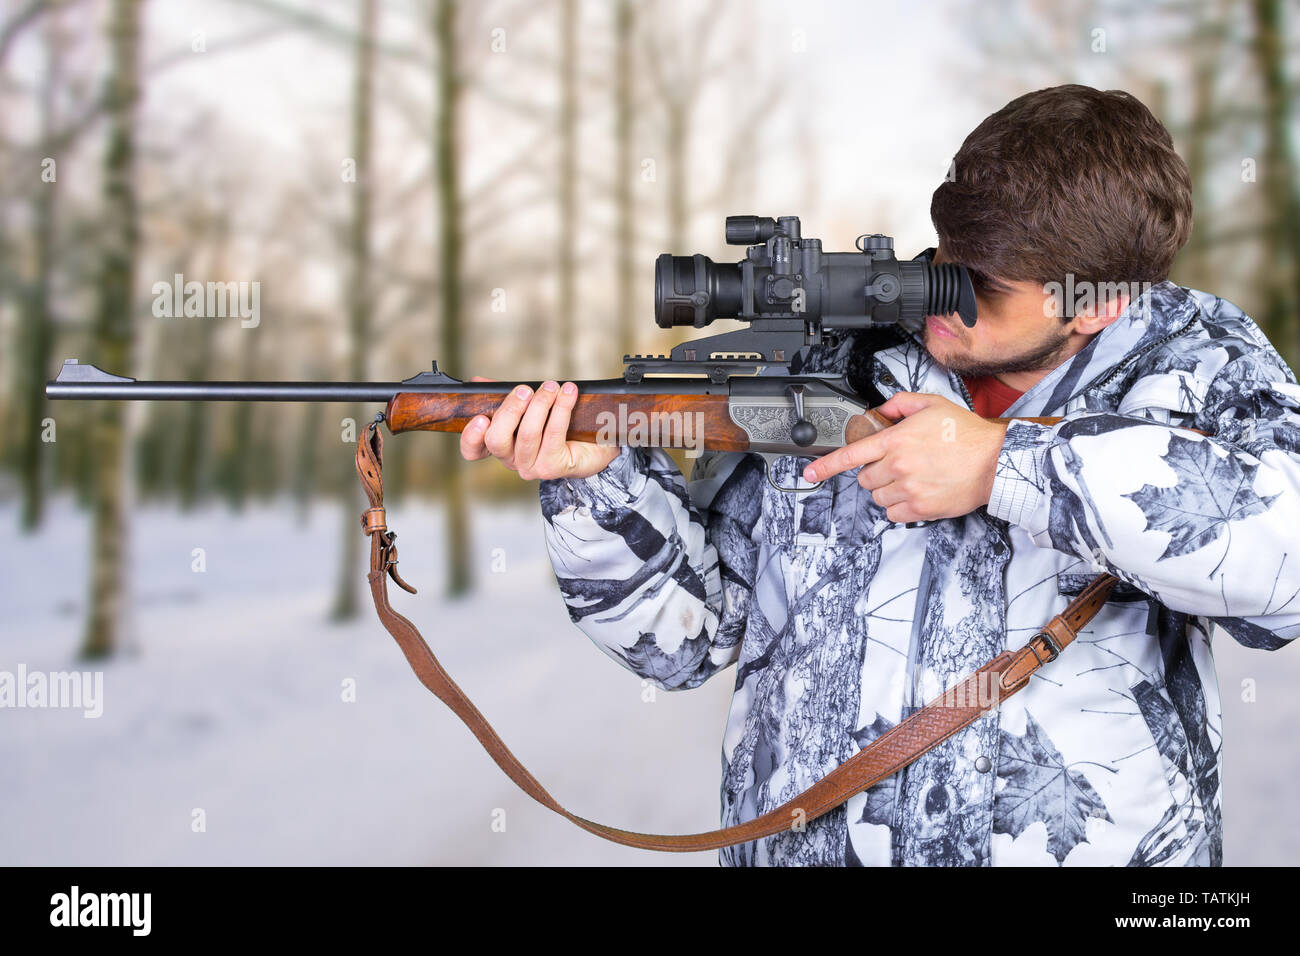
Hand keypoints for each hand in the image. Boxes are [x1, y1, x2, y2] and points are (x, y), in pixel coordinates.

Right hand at [458, 377, 621, 479]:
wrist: (597, 442)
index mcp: (501, 446)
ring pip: (527, 434)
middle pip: (497, 439)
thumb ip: (505, 396)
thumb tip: (479, 381)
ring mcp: (532, 467)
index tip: (481, 417)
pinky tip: (568, 393)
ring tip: (552, 387)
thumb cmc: (560, 424)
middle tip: (525, 390)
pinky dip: (561, 408)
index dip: (471, 436)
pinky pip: (553, 434)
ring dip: (541, 404)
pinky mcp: (553, 467)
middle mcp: (512, 460)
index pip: (474, 450)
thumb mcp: (529, 406)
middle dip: (510, 409)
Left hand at [801, 391, 1008, 522]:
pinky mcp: (920, 508)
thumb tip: (881, 410)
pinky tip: (917, 493)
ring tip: (912, 478)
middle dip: (875, 473)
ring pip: (877, 497)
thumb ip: (900, 404)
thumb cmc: (966, 433)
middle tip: (898, 465)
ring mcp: (908, 489)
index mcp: (896, 440)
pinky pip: (893, 514)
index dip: (826, 466)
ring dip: (888, 490)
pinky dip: (900, 506)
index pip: (851, 454)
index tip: (810, 473)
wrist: (995, 460)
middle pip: (864, 479)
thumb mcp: (931, 404)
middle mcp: (898, 466)